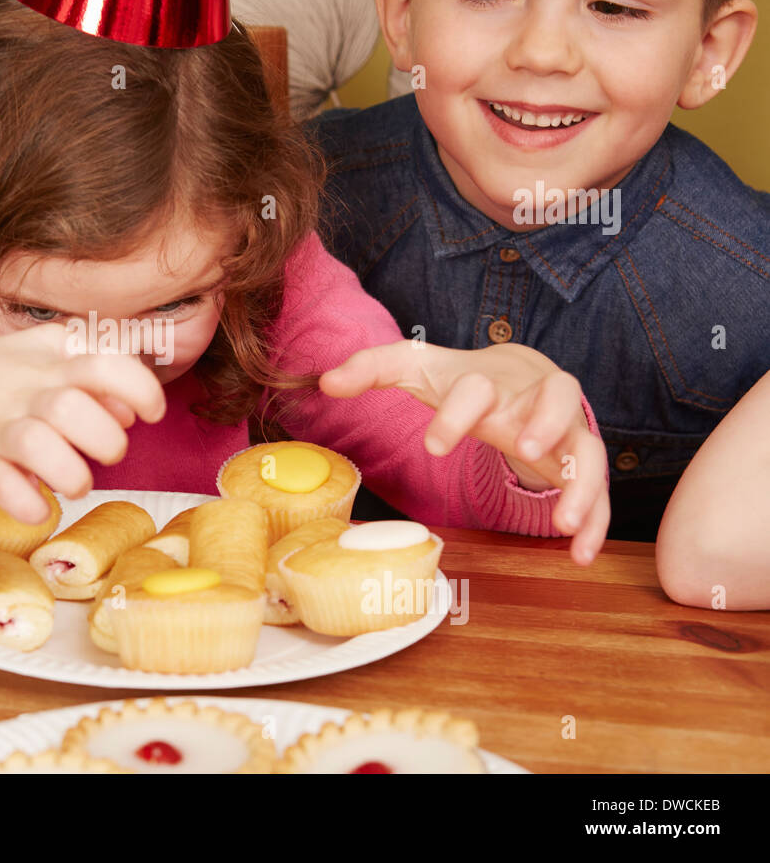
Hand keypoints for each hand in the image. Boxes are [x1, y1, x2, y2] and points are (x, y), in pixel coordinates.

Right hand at [0, 323, 164, 523]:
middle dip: (107, 442)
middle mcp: (25, 394)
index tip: (149, 414)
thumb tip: (132, 409)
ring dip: (73, 476)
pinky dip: (29, 505)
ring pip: (40, 448)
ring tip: (75, 483)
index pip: (107, 365)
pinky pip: (3, 489)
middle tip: (105, 454)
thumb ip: (96, 364)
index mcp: (51, 365)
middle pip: (76, 411)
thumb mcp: (44, 350)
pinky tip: (37, 505)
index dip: (141, 390)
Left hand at [319, 341, 609, 563]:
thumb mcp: (416, 369)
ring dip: (580, 483)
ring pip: (589, 448)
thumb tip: (326, 381)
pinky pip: (599, 489)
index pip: (475, 387)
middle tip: (523, 452)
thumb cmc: (462, 378)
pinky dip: (595, 521)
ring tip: (564, 525)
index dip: (455, 414)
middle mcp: (536, 398)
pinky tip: (581, 555)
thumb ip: (371, 368)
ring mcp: (566, 429)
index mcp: (489, 378)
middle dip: (544, 423)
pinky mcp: (581, 459)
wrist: (522, 373)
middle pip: (558, 398)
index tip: (432, 445)